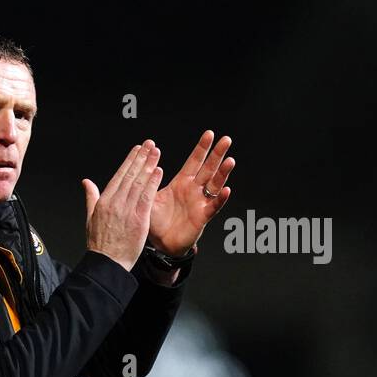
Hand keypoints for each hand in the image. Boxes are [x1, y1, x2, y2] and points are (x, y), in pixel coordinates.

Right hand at [82, 140, 162, 271]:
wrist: (107, 262)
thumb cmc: (99, 244)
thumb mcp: (90, 218)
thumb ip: (91, 197)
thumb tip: (86, 182)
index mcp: (104, 201)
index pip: (119, 175)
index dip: (129, 161)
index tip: (137, 149)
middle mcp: (115, 203)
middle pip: (130, 175)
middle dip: (141, 158)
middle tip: (150, 144)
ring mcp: (127, 210)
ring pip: (139, 182)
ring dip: (149, 165)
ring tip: (156, 152)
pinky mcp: (138, 219)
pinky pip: (147, 197)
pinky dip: (153, 183)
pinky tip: (158, 171)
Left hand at [149, 130, 234, 253]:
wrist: (159, 242)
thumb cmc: (156, 220)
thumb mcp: (150, 197)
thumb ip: (149, 182)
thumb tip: (146, 164)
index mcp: (182, 182)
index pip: (194, 161)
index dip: (202, 148)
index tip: (209, 134)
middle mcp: (194, 190)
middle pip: (209, 168)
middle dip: (217, 154)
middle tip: (226, 140)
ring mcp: (200, 202)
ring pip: (215, 184)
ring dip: (223, 173)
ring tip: (230, 161)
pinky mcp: (202, 216)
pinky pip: (213, 206)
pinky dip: (220, 199)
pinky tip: (226, 190)